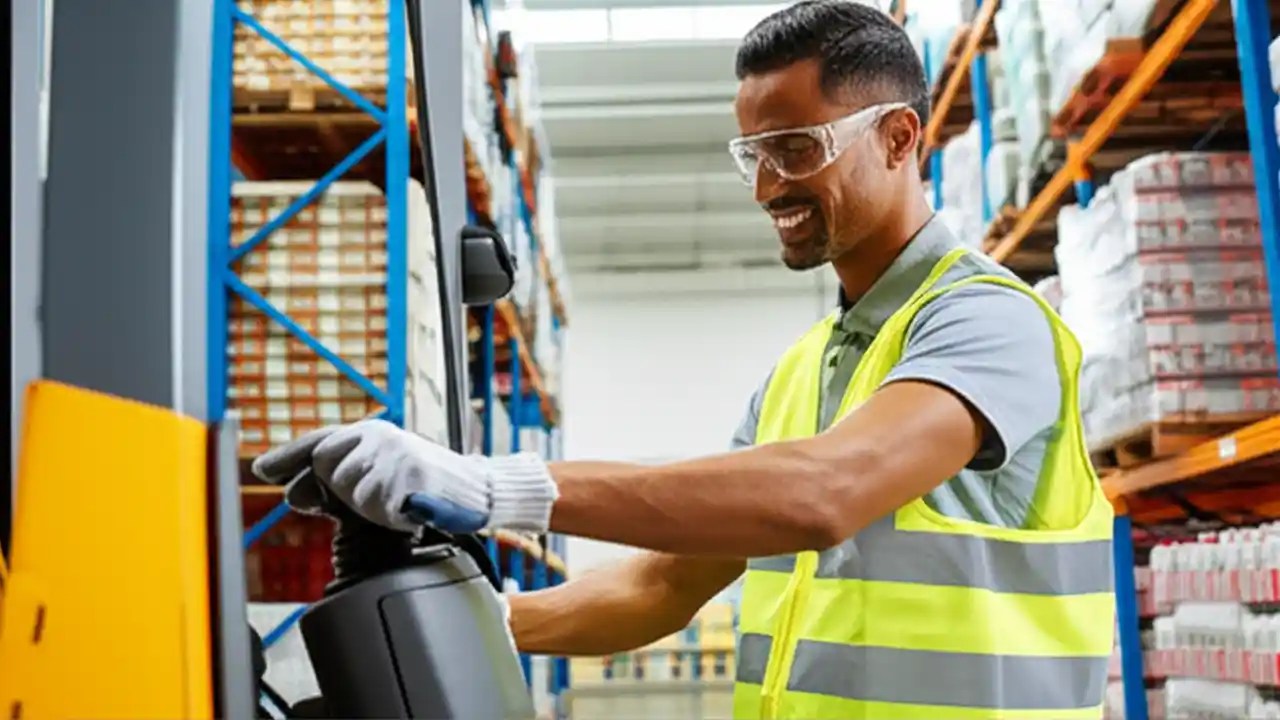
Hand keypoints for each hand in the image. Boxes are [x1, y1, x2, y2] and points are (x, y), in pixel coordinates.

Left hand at [252, 419, 557, 533]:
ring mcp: (393, 455)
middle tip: (367, 499)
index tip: (259, 470)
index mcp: (371, 432)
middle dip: (337, 491)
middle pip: (327, 468)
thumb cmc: (426, 485)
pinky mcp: (408, 477)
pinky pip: (377, 509)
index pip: (318, 443)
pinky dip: (391, 517)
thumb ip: (336, 480)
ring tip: (397, 503)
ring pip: (351, 493)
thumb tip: (292, 492)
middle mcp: (379, 436)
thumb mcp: (379, 474)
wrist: (478, 490)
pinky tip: (408, 511)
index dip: (286, 456)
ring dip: (369, 508)